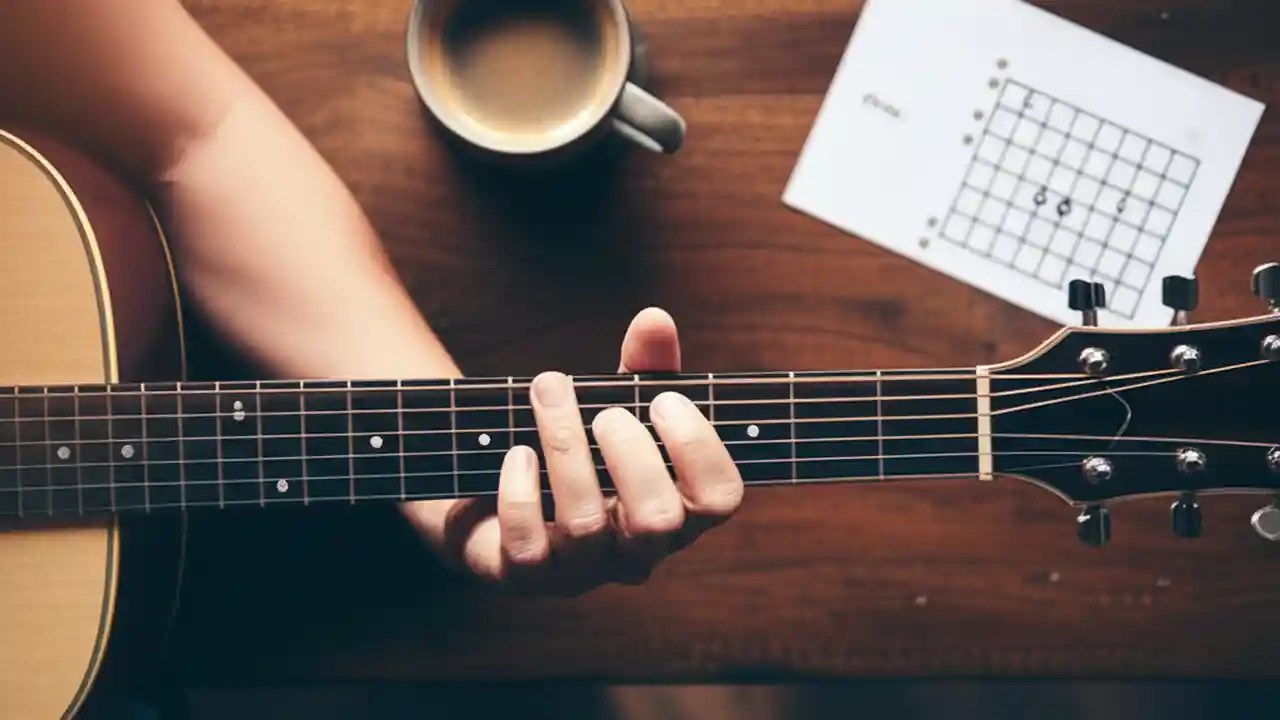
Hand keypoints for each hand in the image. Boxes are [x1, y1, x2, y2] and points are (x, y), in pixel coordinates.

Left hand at [400, 308, 743, 595]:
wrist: (499, 487)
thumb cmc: (583, 445)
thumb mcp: (618, 400)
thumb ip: (645, 364)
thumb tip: (655, 319)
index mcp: (679, 509)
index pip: (719, 498)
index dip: (699, 447)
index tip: (664, 399)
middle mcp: (638, 550)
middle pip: (657, 520)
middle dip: (632, 454)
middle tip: (605, 411)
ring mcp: (582, 569)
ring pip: (586, 525)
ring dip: (566, 447)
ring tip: (548, 391)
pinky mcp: (525, 574)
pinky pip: (527, 547)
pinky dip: (520, 494)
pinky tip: (517, 452)